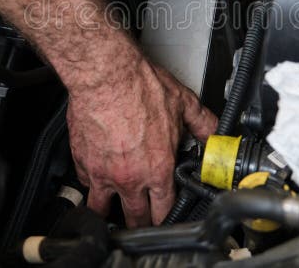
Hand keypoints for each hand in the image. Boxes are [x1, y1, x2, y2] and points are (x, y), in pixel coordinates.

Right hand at [67, 54, 216, 226]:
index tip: (166, 218)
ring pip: (101, 209)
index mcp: (157, 169)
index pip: (164, 211)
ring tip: (111, 214)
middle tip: (141, 221)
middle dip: (140, 223)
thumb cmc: (140, 86)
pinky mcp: (82, 161)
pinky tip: (96, 176)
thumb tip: (217, 133)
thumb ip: (203, 124)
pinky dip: (91, 182)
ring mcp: (102, 173)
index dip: (167, 218)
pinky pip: (84, 182)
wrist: (106, 75)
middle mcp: (130, 177)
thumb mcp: (183, 104)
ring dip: (108, 213)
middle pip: (134, 218)